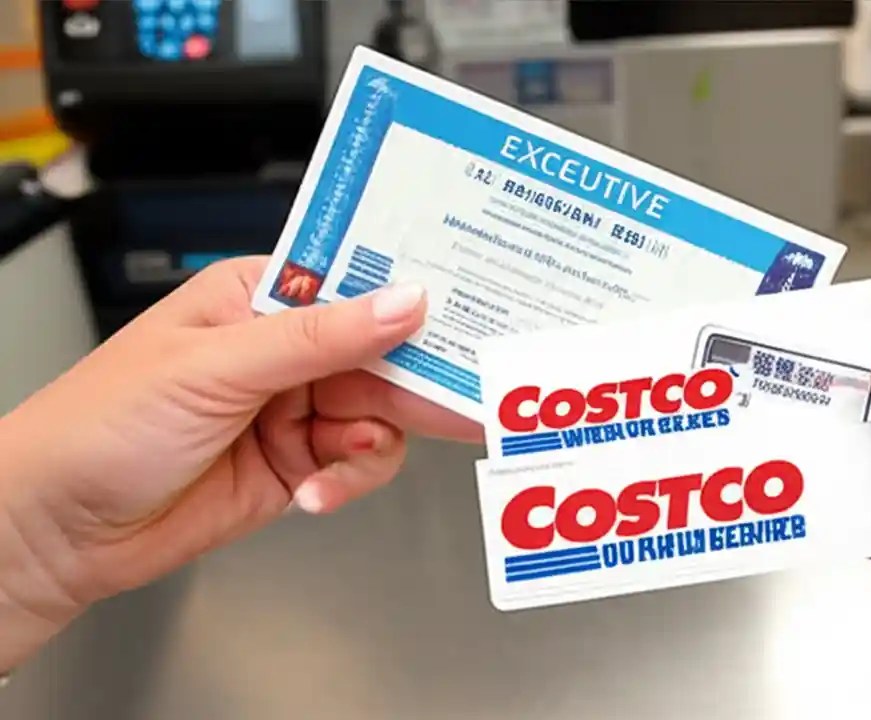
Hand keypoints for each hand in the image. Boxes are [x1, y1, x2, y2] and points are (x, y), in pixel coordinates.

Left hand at [0, 256, 480, 669]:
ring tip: (333, 464)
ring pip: (382, 416)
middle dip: (418, 380)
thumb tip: (404, 301)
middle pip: (384, 353)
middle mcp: (284, 351)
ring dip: (371, 444)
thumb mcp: (217, 368)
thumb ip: (321, 338)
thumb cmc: (101, 425)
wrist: (58, 531)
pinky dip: (348, 480)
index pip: (356, 281)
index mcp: (259, 298)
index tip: (469, 307)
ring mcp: (294, 410)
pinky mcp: (298, 465)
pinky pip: (357, 464)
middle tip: (468, 399)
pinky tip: (315, 493)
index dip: (414, 293)